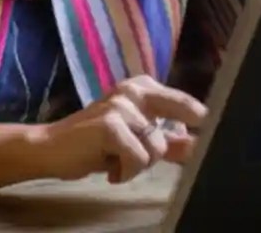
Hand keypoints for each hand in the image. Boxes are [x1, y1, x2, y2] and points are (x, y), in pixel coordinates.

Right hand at [33, 75, 206, 183]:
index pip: (186, 103)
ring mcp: (121, 105)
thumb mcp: (136, 141)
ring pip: (158, 148)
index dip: (202, 120)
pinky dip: (125, 172)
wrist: (51, 148)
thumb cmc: (95, 144)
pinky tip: (109, 169)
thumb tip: (199, 145)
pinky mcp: (109, 125)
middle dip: (179, 143)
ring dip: (139, 166)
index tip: (209, 128)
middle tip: (150, 157)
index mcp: (144, 87)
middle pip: (185, 117)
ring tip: (116, 162)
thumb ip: (169, 141)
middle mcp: (134, 90)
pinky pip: (138, 159)